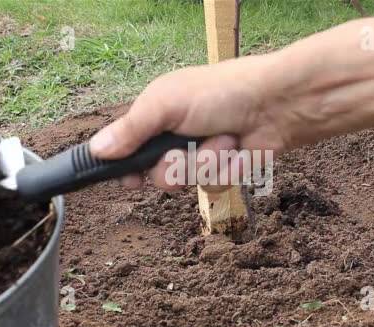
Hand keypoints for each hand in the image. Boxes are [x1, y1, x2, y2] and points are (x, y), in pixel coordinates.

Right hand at [89, 54, 289, 190]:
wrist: (276, 105)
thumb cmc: (220, 93)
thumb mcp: (166, 104)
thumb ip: (132, 128)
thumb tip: (97, 150)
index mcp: (157, 117)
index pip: (128, 151)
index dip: (127, 169)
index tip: (129, 179)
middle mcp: (176, 138)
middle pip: (156, 175)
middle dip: (174, 165)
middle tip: (186, 149)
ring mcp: (201, 155)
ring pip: (186, 183)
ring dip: (206, 164)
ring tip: (224, 140)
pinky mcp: (225, 170)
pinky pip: (214, 186)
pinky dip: (227, 170)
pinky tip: (240, 152)